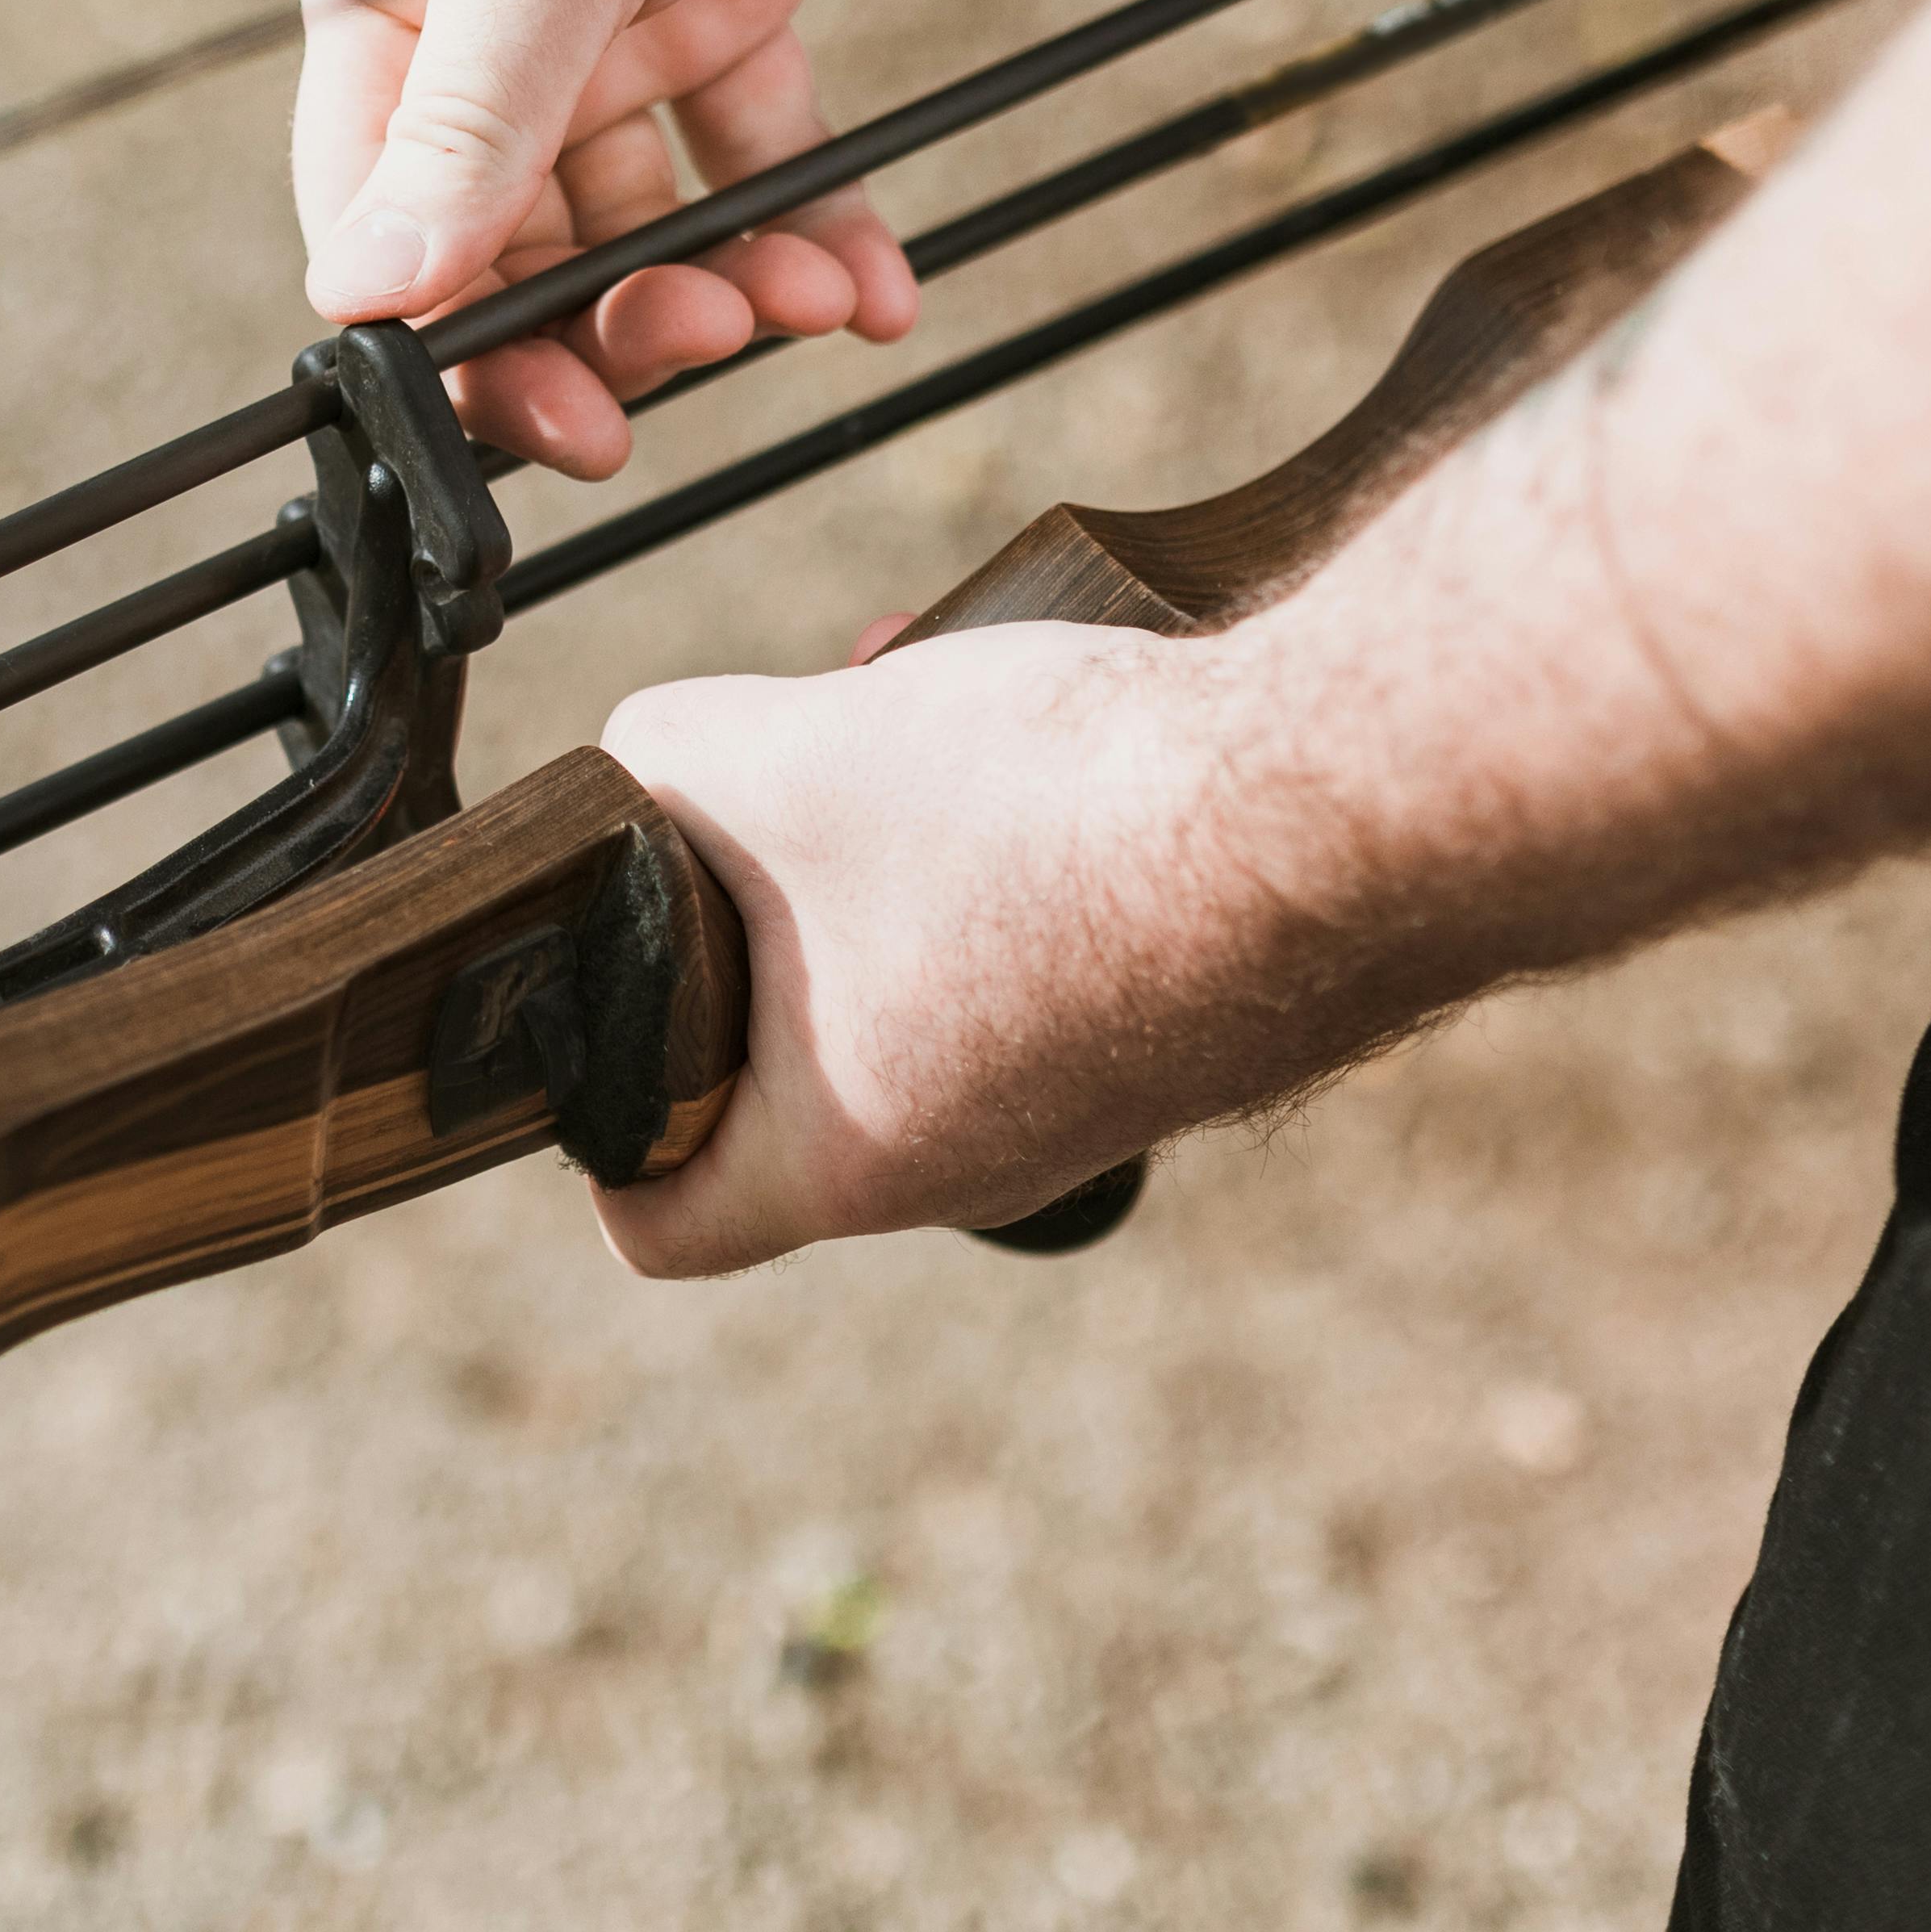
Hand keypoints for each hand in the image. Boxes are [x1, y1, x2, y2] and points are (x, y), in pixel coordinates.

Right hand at [294, 0, 951, 475]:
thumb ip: (469, 126)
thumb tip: (364, 292)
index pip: (383, 222)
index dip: (455, 342)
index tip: (551, 427)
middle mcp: (483, 21)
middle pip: (517, 237)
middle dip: (607, 321)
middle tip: (700, 361)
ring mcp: (606, 9)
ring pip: (647, 206)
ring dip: (726, 278)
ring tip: (812, 305)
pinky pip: (757, 145)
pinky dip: (813, 218)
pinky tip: (873, 278)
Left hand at [590, 618, 1280, 1275]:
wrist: (1333, 810)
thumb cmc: (1048, 819)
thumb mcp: (770, 757)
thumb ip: (650, 771)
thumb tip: (638, 776)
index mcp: (843, 1159)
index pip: (663, 1224)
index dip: (597, 1133)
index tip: (599, 1021)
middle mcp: (970, 1165)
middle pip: (791, 1065)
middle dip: (759, 910)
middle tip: (764, 785)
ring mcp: (1088, 1099)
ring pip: (918, 976)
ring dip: (883, 846)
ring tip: (888, 707)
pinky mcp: (1175, 1020)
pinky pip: (1037, 941)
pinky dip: (1001, 840)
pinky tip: (1013, 728)